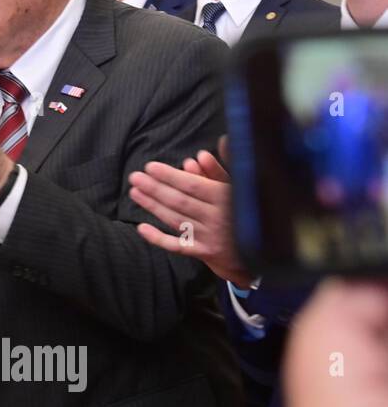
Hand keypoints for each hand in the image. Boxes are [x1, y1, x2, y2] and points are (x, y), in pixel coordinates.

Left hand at [128, 145, 251, 286]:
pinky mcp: (205, 253)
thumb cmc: (252, 210)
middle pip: (179, 201)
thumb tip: (201, 153)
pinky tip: (141, 228)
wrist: (271, 250)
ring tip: (135, 192)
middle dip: (155, 189)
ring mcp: (210, 237)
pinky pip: (177, 246)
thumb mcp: (244, 187)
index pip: (192, 185)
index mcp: (227, 198)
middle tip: (135, 177)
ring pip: (175, 220)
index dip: (170, 176)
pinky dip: (158, 239)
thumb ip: (224, 168)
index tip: (150, 167)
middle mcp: (217, 218)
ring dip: (153, 206)